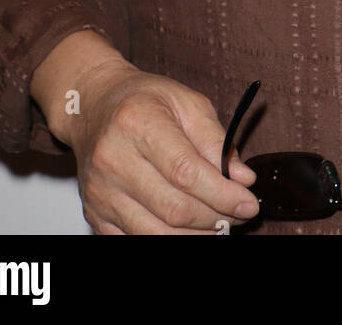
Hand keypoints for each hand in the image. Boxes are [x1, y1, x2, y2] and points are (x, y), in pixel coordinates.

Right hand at [64, 58, 260, 234]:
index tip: (248, 202)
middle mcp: (112, 159)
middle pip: (174, 208)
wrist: (93, 106)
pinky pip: (136, 240)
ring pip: (157, 233)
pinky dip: (169, 241)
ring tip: (219, 223)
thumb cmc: (143, 100)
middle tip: (239, 214)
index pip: (185, 172)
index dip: (222, 194)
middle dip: (216, 217)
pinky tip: (190, 229)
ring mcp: (100, 191)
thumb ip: (216, 139)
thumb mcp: (185, 101)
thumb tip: (242, 178)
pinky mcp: (94, 213)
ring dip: (196, 235)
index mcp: (137, 123)